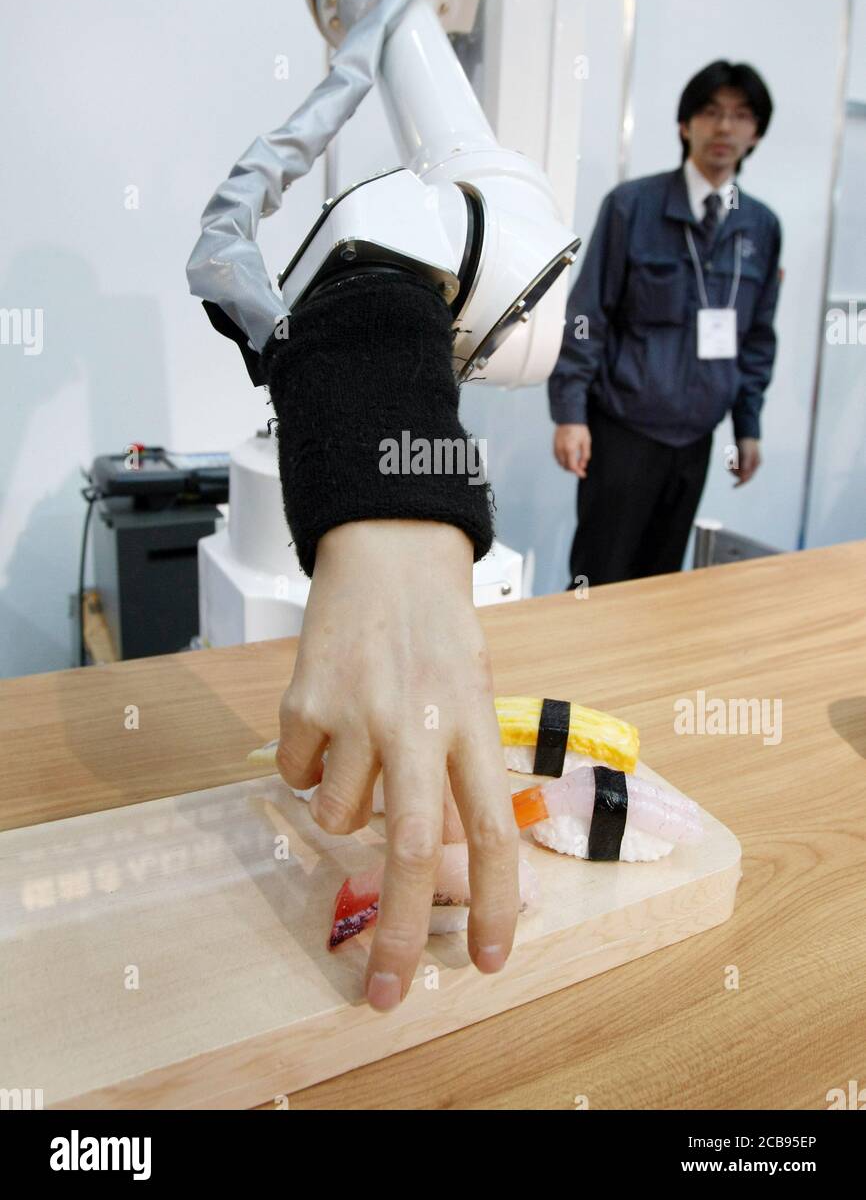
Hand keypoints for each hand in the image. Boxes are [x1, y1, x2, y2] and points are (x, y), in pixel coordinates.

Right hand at [275, 518, 519, 1010]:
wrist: (386, 549)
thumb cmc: (436, 630)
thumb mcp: (469, 693)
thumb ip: (457, 770)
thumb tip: (439, 855)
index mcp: (469, 723)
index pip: (492, 829)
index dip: (498, 903)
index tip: (494, 960)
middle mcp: (415, 723)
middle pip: (411, 849)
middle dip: (402, 935)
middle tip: (385, 994)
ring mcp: (356, 713)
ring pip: (340, 818)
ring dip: (346, 809)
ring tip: (358, 749)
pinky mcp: (303, 703)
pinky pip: (299, 778)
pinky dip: (309, 768)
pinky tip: (327, 719)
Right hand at [553, 423, 591, 477]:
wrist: (569, 418)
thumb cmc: (579, 428)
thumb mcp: (586, 442)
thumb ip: (585, 455)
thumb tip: (583, 465)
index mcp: (570, 449)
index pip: (572, 466)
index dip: (578, 472)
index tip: (583, 474)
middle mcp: (561, 450)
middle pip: (565, 466)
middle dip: (573, 470)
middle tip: (580, 469)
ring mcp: (556, 447)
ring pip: (560, 463)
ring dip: (567, 466)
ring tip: (575, 464)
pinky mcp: (554, 445)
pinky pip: (557, 457)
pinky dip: (563, 461)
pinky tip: (569, 458)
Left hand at [732, 437, 760, 485]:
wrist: (744, 434)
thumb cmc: (746, 444)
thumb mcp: (746, 454)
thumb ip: (745, 465)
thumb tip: (743, 477)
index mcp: (756, 464)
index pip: (749, 477)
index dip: (741, 482)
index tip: (734, 486)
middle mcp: (752, 464)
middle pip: (742, 474)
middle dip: (735, 471)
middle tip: (731, 463)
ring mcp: (747, 462)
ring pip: (738, 471)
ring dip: (733, 467)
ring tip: (731, 459)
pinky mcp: (741, 459)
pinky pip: (735, 466)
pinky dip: (732, 463)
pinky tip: (731, 457)